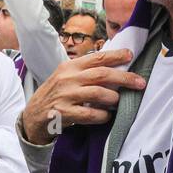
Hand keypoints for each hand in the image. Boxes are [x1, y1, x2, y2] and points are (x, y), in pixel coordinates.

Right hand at [21, 48, 146, 145]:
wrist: (32, 116)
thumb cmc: (55, 95)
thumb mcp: (66, 77)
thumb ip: (86, 71)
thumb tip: (115, 67)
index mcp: (70, 66)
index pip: (97, 57)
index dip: (116, 56)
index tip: (131, 55)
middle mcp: (68, 78)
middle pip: (102, 74)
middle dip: (125, 78)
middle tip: (140, 83)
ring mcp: (65, 95)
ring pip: (98, 93)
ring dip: (114, 98)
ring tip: (119, 102)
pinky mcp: (64, 113)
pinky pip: (89, 113)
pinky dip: (102, 115)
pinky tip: (106, 116)